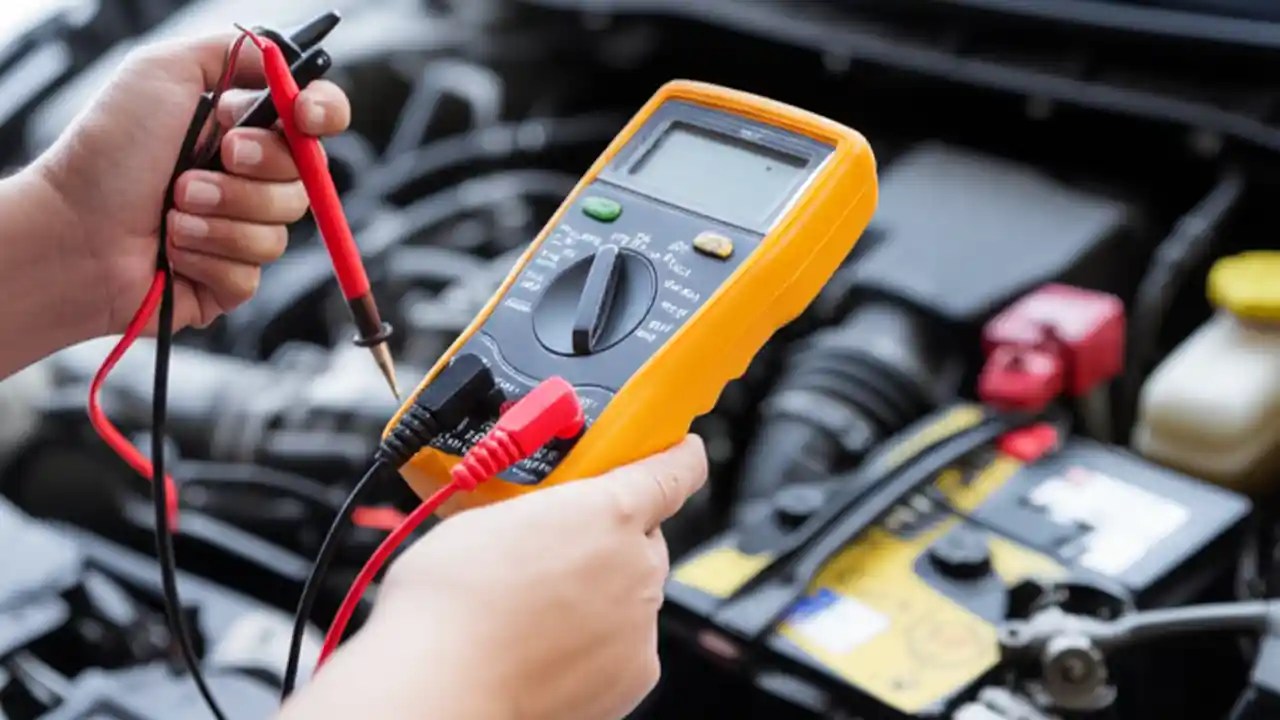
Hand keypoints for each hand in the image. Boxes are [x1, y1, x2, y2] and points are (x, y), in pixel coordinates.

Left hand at [33, 32, 351, 335]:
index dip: (324, 114)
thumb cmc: (108, 152)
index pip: (317, 118)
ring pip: (280, 231)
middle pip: (307, 179)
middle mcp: (248, 180)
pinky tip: (174, 249)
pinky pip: (253, 273)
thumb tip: (280, 56)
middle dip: (254, 174)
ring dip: (221, 217)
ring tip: (173, 209)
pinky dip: (209, 258)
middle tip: (209, 161)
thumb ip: (230, 54)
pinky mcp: (230, 280)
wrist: (74, 231)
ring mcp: (242, 231)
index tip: (305, 117)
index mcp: (242, 129)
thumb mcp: (162, 72)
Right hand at [281, 436, 708, 719]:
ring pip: (630, 592)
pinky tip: (543, 643)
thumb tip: (522, 508)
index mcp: (609, 511)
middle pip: (640, 536)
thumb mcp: (479, 517)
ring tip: (532, 605)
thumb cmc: (451, 607)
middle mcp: (637, 565)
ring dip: (596, 591)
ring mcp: (639, 625)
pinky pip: (624, 643)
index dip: (676, 453)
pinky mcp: (634, 675)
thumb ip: (527, 506)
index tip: (676, 448)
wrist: (442, 687)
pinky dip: (595, 642)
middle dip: (603, 538)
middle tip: (553, 544)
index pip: (674, 467)